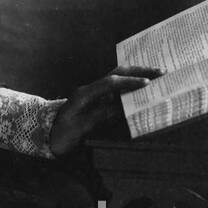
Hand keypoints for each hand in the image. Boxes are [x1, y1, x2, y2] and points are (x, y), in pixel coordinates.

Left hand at [48, 66, 162, 156]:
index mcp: (84, 94)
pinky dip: (131, 86)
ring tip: (158, 75)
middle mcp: (89, 89)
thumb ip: (98, 117)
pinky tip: (145, 89)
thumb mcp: (79, 129)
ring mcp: (93, 93)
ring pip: (118, 77)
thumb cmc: (61, 134)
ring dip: (137, 74)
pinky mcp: (97, 100)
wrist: (46, 136)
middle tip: (161, 72)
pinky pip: (116, 88)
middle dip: (139, 70)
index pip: (110, 82)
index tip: (148, 83)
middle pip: (116, 73)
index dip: (130, 82)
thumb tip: (121, 108)